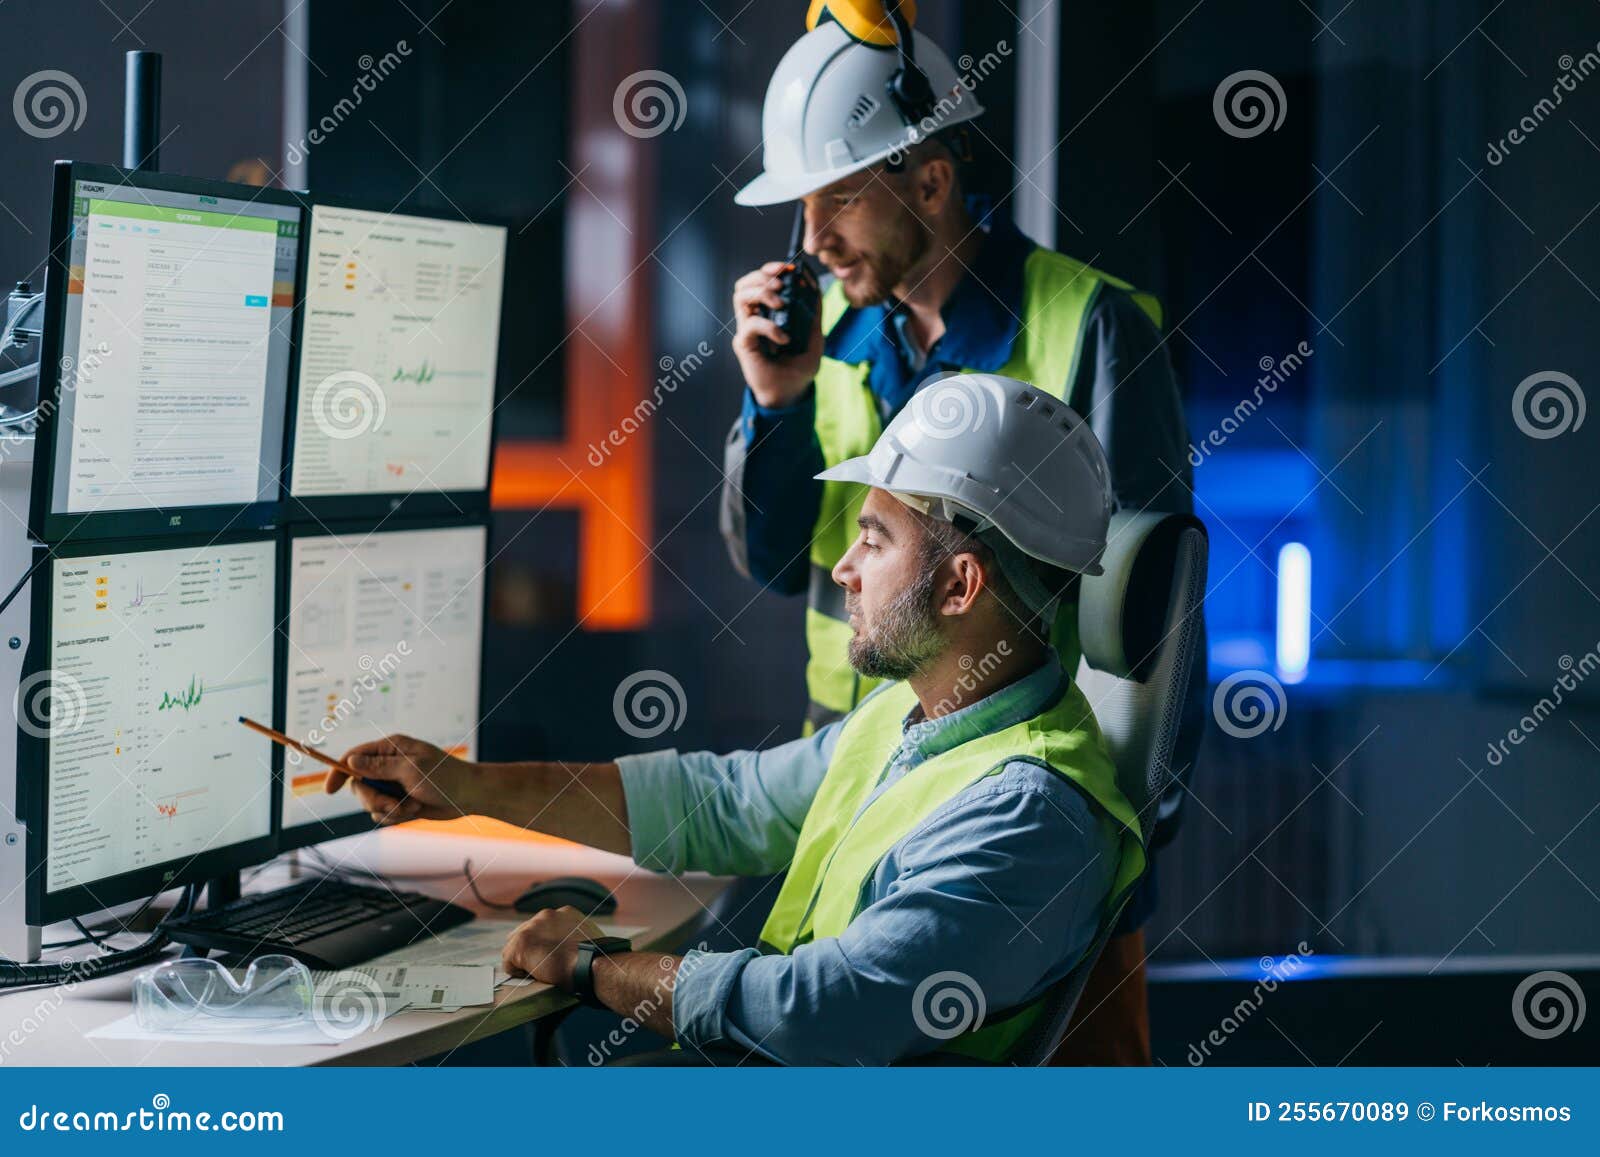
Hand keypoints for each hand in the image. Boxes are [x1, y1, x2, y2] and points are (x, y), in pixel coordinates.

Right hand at [326, 734, 479, 824]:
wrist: (468, 796)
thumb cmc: (445, 778)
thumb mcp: (411, 770)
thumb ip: (380, 766)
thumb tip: (351, 760)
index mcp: (391, 748)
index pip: (354, 756)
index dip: (338, 771)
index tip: (329, 789)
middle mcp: (388, 765)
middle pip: (359, 785)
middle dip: (373, 799)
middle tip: (393, 804)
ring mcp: (393, 784)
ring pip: (369, 803)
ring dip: (389, 809)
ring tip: (412, 806)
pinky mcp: (399, 800)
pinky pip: (382, 814)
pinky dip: (396, 816)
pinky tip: (414, 811)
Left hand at [500, 907, 606, 990]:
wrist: (593, 964)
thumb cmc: (598, 959)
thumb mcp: (590, 940)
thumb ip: (576, 938)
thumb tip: (572, 949)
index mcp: (565, 913)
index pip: (543, 926)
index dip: (544, 943)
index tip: (550, 956)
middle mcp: (547, 915)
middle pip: (524, 932)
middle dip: (530, 949)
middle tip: (540, 966)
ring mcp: (532, 928)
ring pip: (514, 946)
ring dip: (523, 960)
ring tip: (538, 973)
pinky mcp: (521, 944)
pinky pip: (508, 962)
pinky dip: (516, 972)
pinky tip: (532, 977)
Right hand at [731, 260, 821, 407]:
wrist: (791, 392)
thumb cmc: (799, 366)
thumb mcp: (814, 335)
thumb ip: (814, 312)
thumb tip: (814, 285)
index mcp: (768, 312)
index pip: (762, 281)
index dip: (773, 269)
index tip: (791, 268)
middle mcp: (755, 317)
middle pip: (745, 283)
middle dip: (763, 276)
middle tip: (781, 283)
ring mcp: (747, 329)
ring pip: (740, 296)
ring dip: (761, 293)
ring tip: (780, 303)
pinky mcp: (744, 343)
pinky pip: (751, 325)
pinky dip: (769, 327)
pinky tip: (784, 338)